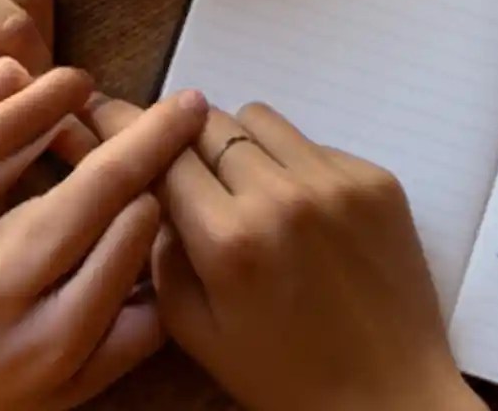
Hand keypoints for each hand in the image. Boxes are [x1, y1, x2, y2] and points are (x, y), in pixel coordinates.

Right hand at [85, 100, 486, 410]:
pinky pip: (312, 144)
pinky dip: (291, 163)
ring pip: (260, 118)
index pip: (164, 154)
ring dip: (237, 141)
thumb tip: (151, 191)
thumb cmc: (284, 376)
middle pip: (208, 122)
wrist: (388, 395)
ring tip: (242, 185)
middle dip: (181, 135)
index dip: (131, 132)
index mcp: (229, 239)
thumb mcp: (195, 330)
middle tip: (180, 159)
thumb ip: (160, 253)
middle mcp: (282, 196)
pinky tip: (298, 211)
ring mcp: (336, 182)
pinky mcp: (376, 180)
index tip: (109, 114)